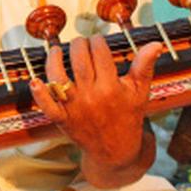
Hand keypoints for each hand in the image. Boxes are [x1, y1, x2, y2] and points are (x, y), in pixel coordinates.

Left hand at [30, 36, 162, 187]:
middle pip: (79, 61)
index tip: (98, 40)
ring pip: (59, 78)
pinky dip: (39, 94)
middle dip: (79, 45)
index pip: (100, 53)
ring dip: (54, 60)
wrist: (116, 150)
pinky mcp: (63, 119)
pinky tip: (35, 80)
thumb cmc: (128, 116)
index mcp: (112, 88)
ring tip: (57, 50)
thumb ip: (144, 66)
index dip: (97, 41)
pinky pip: (47, 106)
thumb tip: (155, 44)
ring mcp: (75, 108)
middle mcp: (92, 97)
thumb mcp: (139, 92)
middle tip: (81, 42)